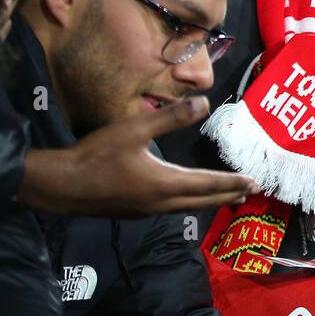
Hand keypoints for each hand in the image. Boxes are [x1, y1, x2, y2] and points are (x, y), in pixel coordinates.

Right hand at [16, 96, 258, 216]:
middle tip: (250, 191)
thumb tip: (205, 102)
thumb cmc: (96, 156)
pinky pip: (173, 210)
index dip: (233, 181)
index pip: (209, 183)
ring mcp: (148, 211)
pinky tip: (187, 199)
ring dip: (211, 201)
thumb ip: (171, 117)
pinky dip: (190, 204)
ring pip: (189, 207)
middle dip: (228, 194)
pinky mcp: (135, 213)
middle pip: (204, 200)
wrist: (60, 187)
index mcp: (166, 183)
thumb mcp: (134, 130)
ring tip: (228, 197)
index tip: (254, 181)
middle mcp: (162, 202)